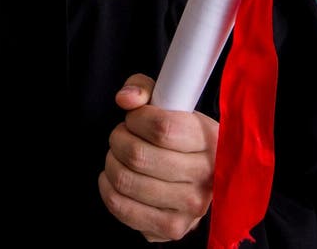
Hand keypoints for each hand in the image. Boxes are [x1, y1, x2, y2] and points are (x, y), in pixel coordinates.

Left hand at [98, 74, 216, 242]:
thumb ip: (143, 88)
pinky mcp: (171, 228)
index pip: (161, 128)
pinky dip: (107, 187)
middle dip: (118, 138)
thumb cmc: (178, 131)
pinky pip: (121, 207)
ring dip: (112, 161)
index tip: (134, 117)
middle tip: (122, 136)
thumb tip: (125, 99)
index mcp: (208, 140)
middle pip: (138, 155)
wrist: (199, 174)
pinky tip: (115, 176)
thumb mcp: (168, 100)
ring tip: (120, 156)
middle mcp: (205, 177)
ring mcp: (190, 207)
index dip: (136, 119)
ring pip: (125, 180)